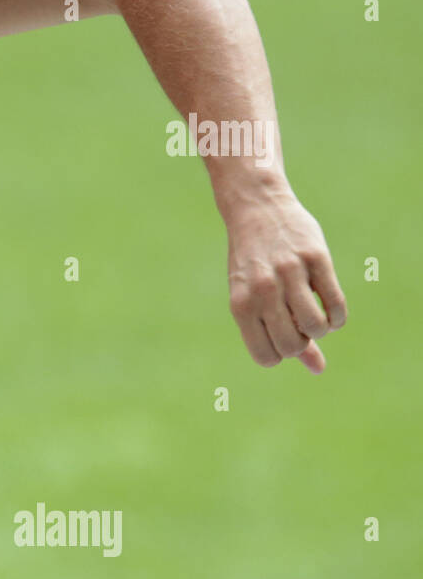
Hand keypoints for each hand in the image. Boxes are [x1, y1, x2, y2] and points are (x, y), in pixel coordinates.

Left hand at [223, 191, 346, 372]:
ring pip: (316, 327)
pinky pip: (335, 303)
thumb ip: (279, 333)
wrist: (256, 208)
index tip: (282, 337)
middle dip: (301, 344)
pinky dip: (338, 316)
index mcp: (240, 305)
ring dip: (322, 329)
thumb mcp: (253, 296)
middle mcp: (262, 291)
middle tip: (299, 326)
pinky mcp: (316, 258)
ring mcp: (289, 273)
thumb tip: (318, 369)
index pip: (266, 356)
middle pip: (291, 346)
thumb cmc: (253, 262)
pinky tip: (331, 309)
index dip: (280, 354)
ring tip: (316, 316)